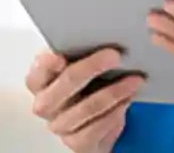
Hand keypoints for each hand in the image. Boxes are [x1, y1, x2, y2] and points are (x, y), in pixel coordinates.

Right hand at [26, 48, 143, 151]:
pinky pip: (95, 130)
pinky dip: (114, 114)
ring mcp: (59, 125)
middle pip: (65, 84)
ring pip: (85, 108)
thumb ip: (81, 49)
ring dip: (114, 92)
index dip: (48, 63)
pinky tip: (127, 100)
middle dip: (92, 68)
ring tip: (134, 80)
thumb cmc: (87, 83)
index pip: (39, 69)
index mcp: (40, 80)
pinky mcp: (76, 142)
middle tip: (116, 55)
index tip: (61, 54)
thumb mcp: (81, 62)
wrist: (96, 118)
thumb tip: (103, 31)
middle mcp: (45, 104)